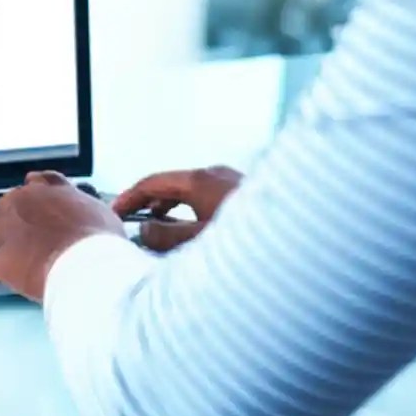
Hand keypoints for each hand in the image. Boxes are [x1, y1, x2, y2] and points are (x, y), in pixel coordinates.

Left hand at [0, 171, 125, 301]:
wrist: (84, 264)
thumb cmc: (98, 245)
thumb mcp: (103, 216)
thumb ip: (90, 213)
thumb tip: (95, 220)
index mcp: (53, 190)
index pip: (37, 182)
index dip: (33, 192)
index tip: (33, 197)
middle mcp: (25, 201)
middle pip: (8, 200)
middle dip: (10, 213)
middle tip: (14, 228)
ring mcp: (5, 225)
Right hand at [111, 166, 243, 251]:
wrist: (300, 239)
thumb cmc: (253, 237)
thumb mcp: (200, 240)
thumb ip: (166, 237)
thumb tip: (145, 231)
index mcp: (200, 181)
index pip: (152, 183)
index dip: (129, 198)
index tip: (115, 210)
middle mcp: (215, 175)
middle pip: (170, 186)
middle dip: (147, 203)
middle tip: (130, 219)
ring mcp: (231, 182)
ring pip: (190, 191)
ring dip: (169, 207)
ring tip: (156, 225)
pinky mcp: (244, 194)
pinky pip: (206, 197)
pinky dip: (188, 208)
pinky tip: (190, 225)